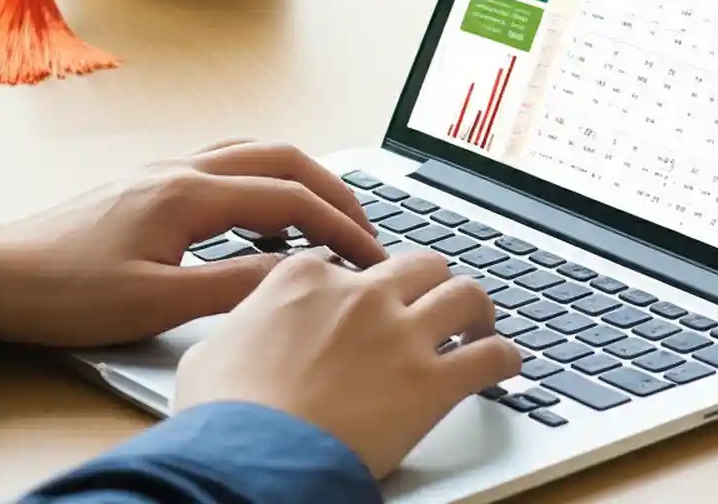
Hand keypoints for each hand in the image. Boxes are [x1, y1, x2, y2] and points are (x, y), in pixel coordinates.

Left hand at [0, 139, 385, 347]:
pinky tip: (263, 221)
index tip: (372, 255)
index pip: (291, 199)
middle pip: (282, 159)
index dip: (341, 227)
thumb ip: (237, 284)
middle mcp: (182, 170)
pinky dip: (263, 183)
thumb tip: (302, 273)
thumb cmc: (67, 293)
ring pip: (254, 154)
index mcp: (190, 194)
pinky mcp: (151, 186)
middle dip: (334, 191)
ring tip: (326, 218)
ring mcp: (165, 172)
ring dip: (300, 179)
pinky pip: (226, 166)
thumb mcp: (159, 301)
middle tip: (365, 229)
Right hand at [173, 249, 521, 478]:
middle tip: (432, 306)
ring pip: (465, 295)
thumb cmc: (223, 415)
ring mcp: (401, 334)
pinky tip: (504, 366)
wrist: (250, 458)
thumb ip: (245, 325)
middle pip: (418, 265)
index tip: (365, 302)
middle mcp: (361, 295)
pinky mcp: (432, 382)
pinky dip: (505, 358)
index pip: (348, 260)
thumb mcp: (212, 350)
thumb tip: (247, 332)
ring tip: (478, 326)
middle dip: (429, 283)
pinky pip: (491, 356)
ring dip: (476, 310)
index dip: (362, 283)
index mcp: (305, 280)